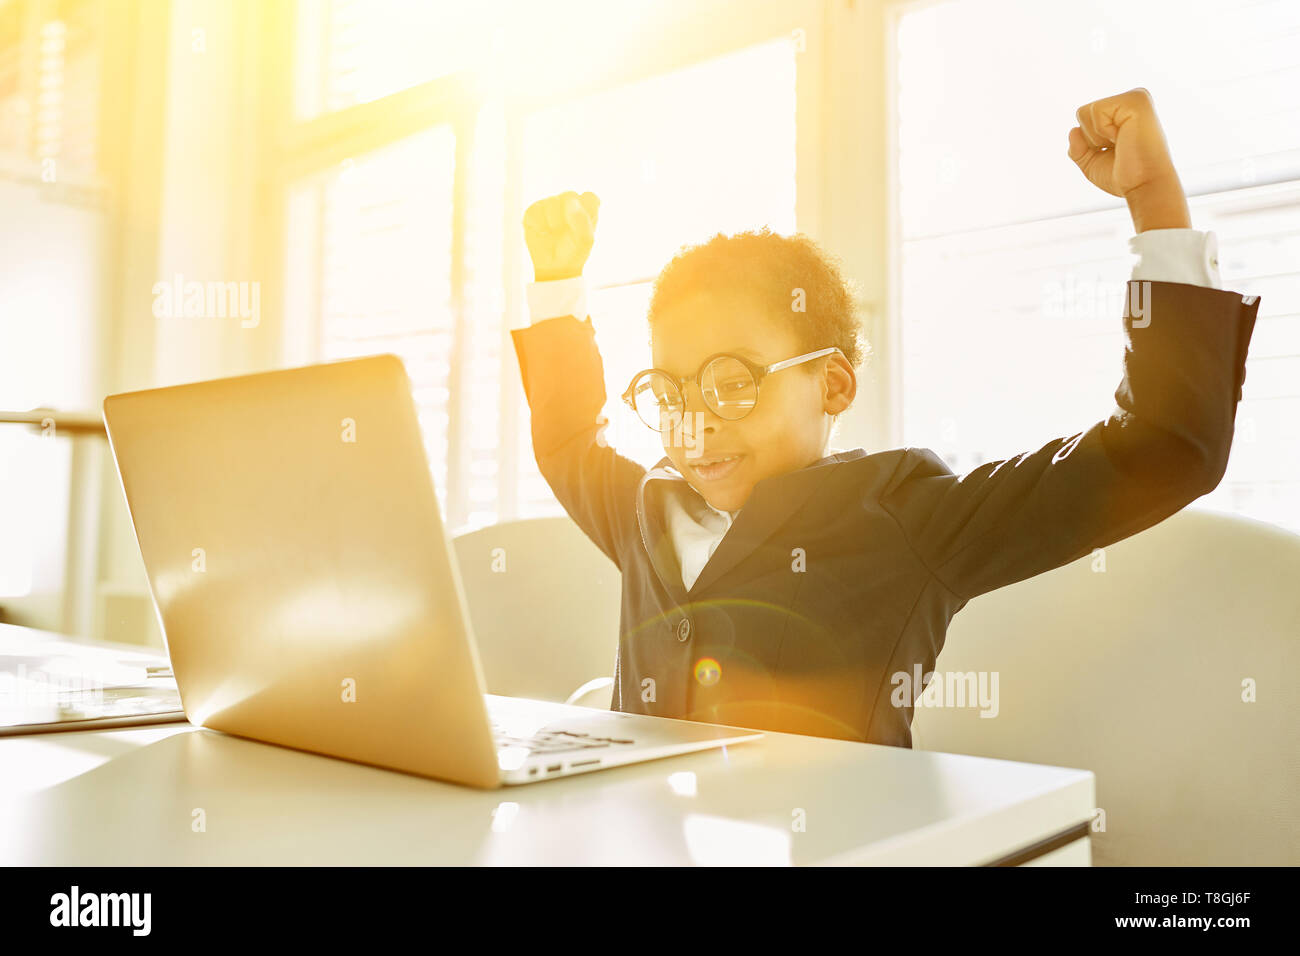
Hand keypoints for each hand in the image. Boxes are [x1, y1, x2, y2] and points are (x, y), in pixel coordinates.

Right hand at [522, 190, 599, 280]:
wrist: (554, 267)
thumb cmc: (573, 252)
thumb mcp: (585, 240)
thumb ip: (582, 219)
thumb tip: (570, 201)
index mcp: (586, 207)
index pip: (589, 196)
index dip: (585, 212)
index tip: (581, 228)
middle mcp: (569, 201)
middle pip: (569, 195)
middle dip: (568, 218)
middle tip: (567, 233)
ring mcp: (550, 204)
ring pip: (552, 201)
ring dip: (554, 222)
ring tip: (554, 234)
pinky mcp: (534, 210)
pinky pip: (535, 210)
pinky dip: (539, 225)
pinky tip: (543, 233)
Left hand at [1067, 88, 1189, 231]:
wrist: (1145, 186)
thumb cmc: (1125, 176)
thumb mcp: (1093, 163)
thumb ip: (1079, 148)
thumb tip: (1073, 130)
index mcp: (1124, 111)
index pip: (1084, 118)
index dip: (1089, 142)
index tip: (1115, 151)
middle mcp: (1131, 99)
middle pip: (1082, 113)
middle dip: (1091, 139)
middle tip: (1118, 148)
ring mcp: (1135, 98)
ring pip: (1085, 112)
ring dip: (1096, 137)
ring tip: (1122, 143)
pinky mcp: (1136, 100)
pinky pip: (1095, 111)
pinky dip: (1103, 131)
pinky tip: (1123, 137)